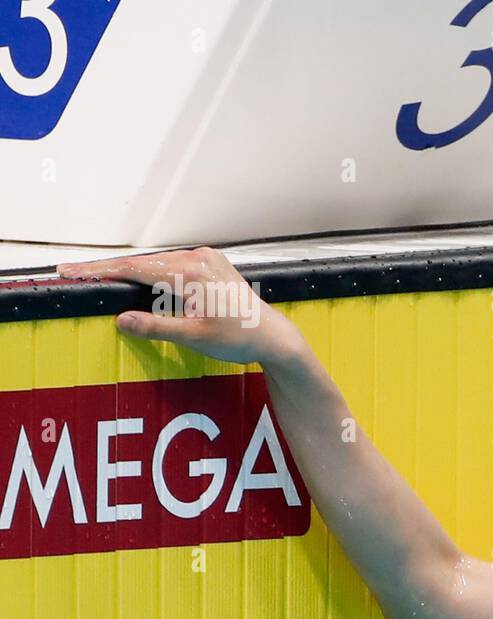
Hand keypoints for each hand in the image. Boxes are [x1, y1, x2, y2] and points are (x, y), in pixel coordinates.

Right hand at [57, 247, 302, 366]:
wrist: (272, 336)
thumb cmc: (239, 338)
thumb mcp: (193, 337)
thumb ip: (155, 327)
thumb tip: (121, 320)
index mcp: (191, 272)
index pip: (134, 269)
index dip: (100, 270)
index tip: (71, 271)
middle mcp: (198, 258)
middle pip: (143, 263)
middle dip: (109, 269)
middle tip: (74, 273)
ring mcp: (207, 259)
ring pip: (157, 263)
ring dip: (130, 271)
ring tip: (98, 275)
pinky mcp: (212, 265)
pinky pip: (173, 265)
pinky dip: (152, 272)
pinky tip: (135, 278)